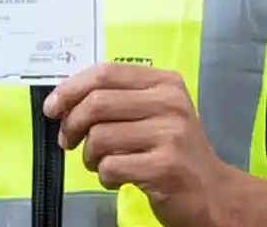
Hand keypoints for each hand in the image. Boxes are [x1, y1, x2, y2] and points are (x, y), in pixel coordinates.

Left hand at [42, 63, 236, 226]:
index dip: (71, 88)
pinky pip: (111, 166)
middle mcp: (170, 103)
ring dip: (89, 156)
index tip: (53, 108)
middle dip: (72, 125)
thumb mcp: (152, 113)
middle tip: (68, 141)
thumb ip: (116, 99)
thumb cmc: (173, 151)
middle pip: (97, 104)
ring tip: (100, 164)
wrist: (213, 193)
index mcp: (164, 82)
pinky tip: (115, 179)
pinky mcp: (165, 166)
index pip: (105, 73)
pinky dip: (104, 176)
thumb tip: (63, 100)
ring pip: (100, 137)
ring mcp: (170, 134)